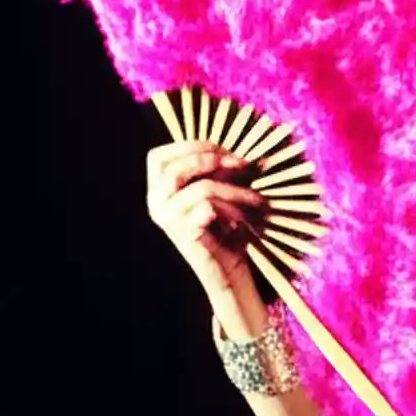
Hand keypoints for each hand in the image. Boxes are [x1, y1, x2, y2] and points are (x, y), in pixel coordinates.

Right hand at [146, 141, 266, 295]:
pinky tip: (244, 221)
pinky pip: (211, 209)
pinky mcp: (184, 234)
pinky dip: (234, 210)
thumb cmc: (228, 227)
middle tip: (243, 165)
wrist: (229, 268)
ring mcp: (167, 220)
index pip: (159, 157)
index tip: (225, 152)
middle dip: (212, 160)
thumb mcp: (228, 191)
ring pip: (202, 189)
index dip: (192, 147)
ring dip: (236, 190)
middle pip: (174, 168)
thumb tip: (259, 158)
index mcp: (159, 190)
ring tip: (257, 199)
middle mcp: (156, 204)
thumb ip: (232, 170)